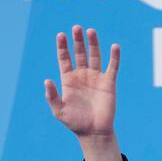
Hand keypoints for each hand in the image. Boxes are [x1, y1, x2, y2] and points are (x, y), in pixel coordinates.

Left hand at [44, 25, 117, 139]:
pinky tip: (114, 46)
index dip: (62, 46)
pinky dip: (114, 57)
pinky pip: (112, 67)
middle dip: (78, 40)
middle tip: (76, 27)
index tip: (61, 35)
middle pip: (79, 53)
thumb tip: (46, 80)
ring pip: (95, 56)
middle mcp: (82, 75)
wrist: (94, 132)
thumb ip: (52, 96)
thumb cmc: (75, 123)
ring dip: (93, 43)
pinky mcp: (109, 83)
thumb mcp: (59, 111)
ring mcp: (96, 78)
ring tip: (90, 31)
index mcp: (68, 79)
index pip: (64, 58)